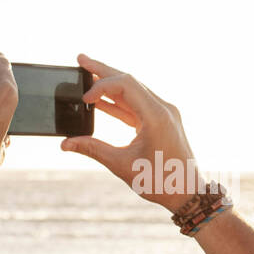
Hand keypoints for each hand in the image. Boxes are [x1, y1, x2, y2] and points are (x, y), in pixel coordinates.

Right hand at [60, 54, 202, 213]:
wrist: (187, 193)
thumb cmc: (161, 182)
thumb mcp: (122, 165)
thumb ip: (93, 149)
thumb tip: (65, 143)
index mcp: (157, 115)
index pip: (126, 85)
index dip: (101, 86)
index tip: (83, 100)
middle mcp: (163, 109)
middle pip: (129, 81)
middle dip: (103, 70)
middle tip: (80, 59)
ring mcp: (163, 113)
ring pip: (133, 91)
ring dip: (110, 84)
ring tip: (87, 74)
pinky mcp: (161, 121)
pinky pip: (137, 105)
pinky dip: (118, 102)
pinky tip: (100, 101)